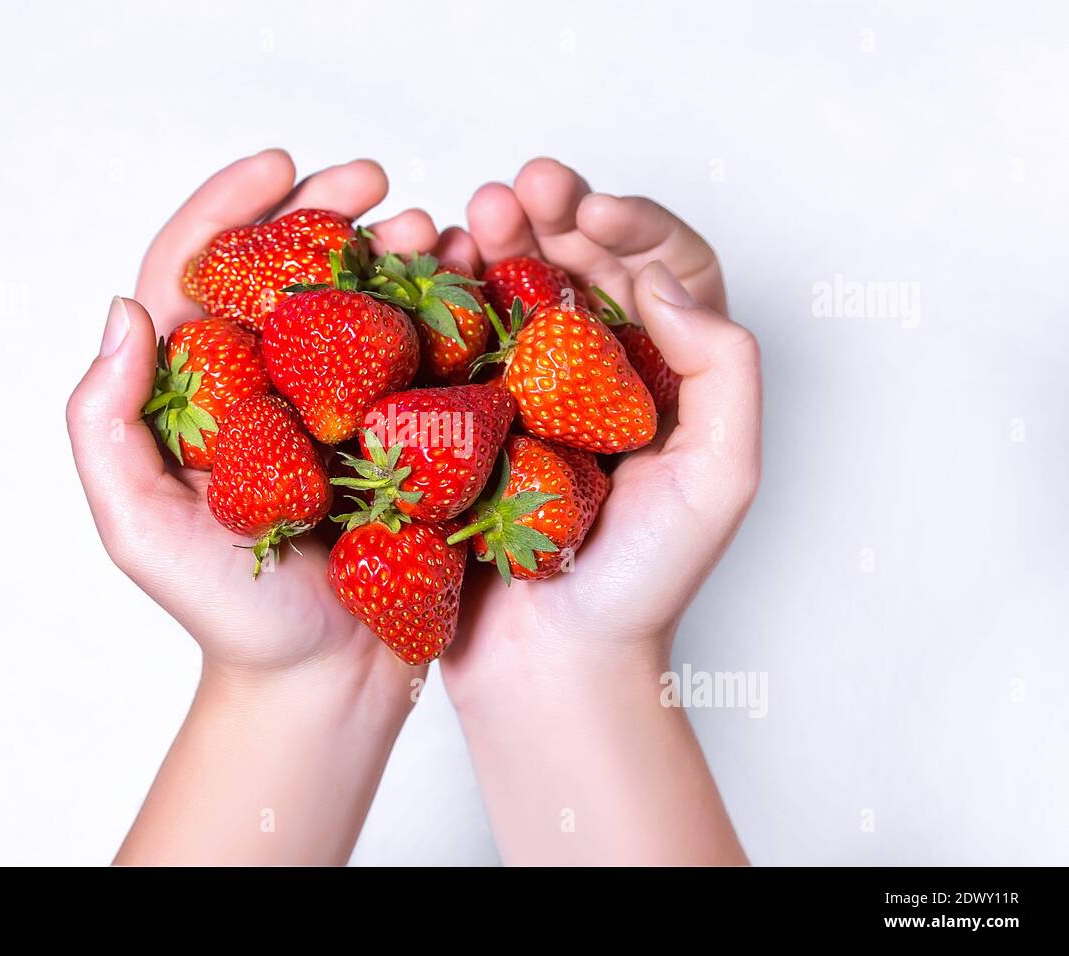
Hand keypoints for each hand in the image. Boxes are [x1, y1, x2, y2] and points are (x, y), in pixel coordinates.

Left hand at [67, 149, 441, 683]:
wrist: (325, 679)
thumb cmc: (230, 614)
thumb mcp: (140, 531)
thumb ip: (106, 427)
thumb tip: (124, 309)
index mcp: (196, 391)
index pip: (197, 275)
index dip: (232, 211)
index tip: (282, 168)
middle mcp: (266, 383)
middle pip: (286, 271)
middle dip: (326, 213)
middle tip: (377, 183)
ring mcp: (336, 405)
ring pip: (358, 303)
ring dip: (393, 252)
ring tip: (431, 229)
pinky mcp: (398, 433)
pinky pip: (418, 357)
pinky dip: (442, 311)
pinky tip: (468, 281)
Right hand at [440, 157, 760, 691]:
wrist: (549, 664)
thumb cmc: (643, 584)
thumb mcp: (720, 477)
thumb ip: (722, 369)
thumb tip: (659, 283)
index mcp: (669, 378)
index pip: (665, 271)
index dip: (633, 226)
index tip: (589, 215)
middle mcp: (603, 375)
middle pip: (585, 267)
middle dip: (556, 214)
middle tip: (521, 187)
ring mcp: (531, 394)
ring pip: (517, 291)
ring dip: (498, 240)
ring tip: (473, 214)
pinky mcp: (470, 419)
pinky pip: (460, 342)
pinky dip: (448, 296)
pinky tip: (437, 266)